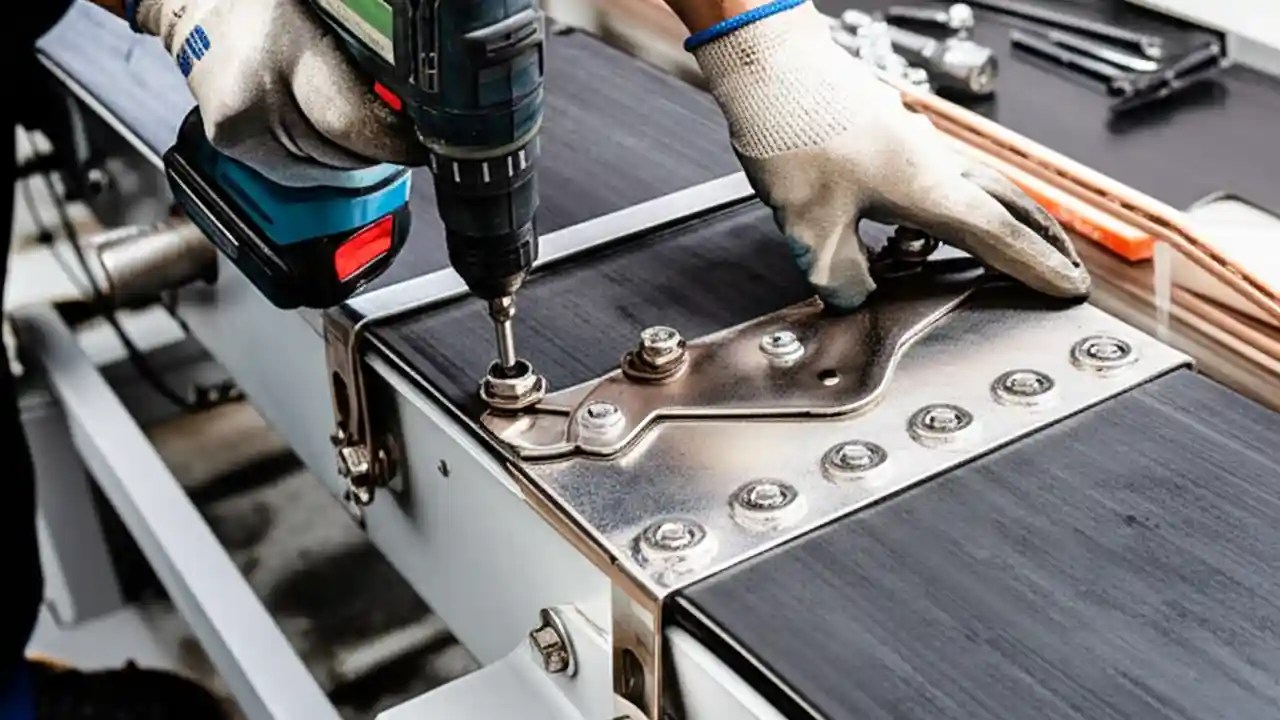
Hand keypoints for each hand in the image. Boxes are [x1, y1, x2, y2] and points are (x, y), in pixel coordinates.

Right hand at [136, 0, 428, 185]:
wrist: (195, 1)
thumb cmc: (265, 2)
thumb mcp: (326, 14)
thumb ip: (366, 54)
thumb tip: (412, 98)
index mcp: (286, 52)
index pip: (353, 123)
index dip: (394, 141)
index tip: (421, 143)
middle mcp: (257, 95)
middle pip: (340, 153)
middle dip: (379, 152)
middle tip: (403, 142)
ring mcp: (238, 125)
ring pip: (321, 170)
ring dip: (353, 161)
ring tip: (370, 141)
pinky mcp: (229, 142)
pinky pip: (294, 173)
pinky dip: (322, 166)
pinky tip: (334, 146)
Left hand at [689, 1, 1089, 309]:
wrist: (771, 68)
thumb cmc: (795, 135)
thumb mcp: (811, 227)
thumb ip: (839, 273)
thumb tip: (854, 295)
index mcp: (930, 190)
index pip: (1000, 238)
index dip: (1036, 268)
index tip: (1067, 287)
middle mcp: (935, 163)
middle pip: (1008, 204)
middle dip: (1041, 239)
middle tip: (1063, 265)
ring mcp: (917, 142)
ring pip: (981, 184)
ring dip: (1005, 216)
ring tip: (1013, 243)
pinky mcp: (894, 133)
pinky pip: (947, 172)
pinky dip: (962, 199)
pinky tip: (936, 214)